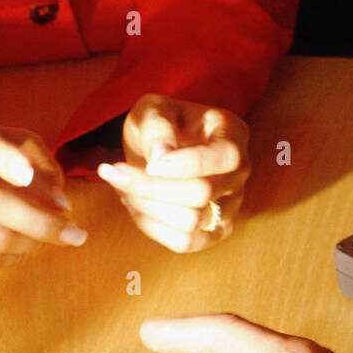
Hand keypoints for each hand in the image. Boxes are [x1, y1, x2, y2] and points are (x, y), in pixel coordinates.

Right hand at [0, 120, 86, 269]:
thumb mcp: (11, 142)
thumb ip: (43, 163)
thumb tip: (61, 204)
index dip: (7, 161)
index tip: (26, 173)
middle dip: (44, 225)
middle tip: (76, 235)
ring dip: (33, 243)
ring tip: (45, 236)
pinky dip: (13, 257)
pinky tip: (20, 246)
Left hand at [98, 95, 249, 252]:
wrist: (157, 150)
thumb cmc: (157, 126)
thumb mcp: (152, 110)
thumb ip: (157, 125)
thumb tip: (162, 155)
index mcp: (232, 134)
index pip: (224, 158)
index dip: (185, 166)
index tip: (149, 164)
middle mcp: (239, 173)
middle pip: (201, 194)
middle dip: (150, 187)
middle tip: (113, 172)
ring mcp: (230, 206)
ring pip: (191, 222)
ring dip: (147, 207)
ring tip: (122, 188)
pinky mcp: (213, 232)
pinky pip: (185, 242)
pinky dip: (152, 227)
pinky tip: (135, 207)